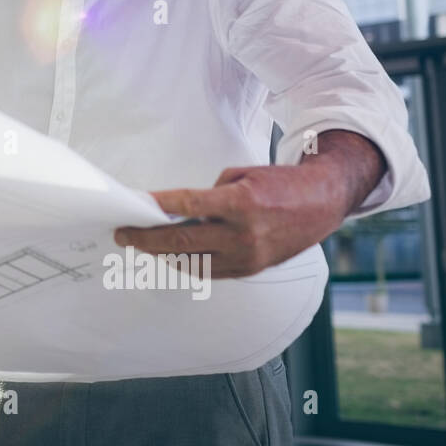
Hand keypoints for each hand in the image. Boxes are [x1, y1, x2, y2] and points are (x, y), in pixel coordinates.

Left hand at [116, 160, 360, 278]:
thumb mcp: (243, 175)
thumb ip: (209, 194)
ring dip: (161, 254)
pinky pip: (209, 271)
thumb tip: (178, 212)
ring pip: (191, 262)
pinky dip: (186, 262)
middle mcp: (244, 234)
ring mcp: (247, 257)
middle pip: (181, 241)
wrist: (321, 204)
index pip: (188, 205)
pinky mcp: (250, 270)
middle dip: (146, 239)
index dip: (157, 206)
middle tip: (124, 234)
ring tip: (142, 245)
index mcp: (241, 203)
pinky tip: (170, 253)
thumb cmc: (280, 184)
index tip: (134, 204)